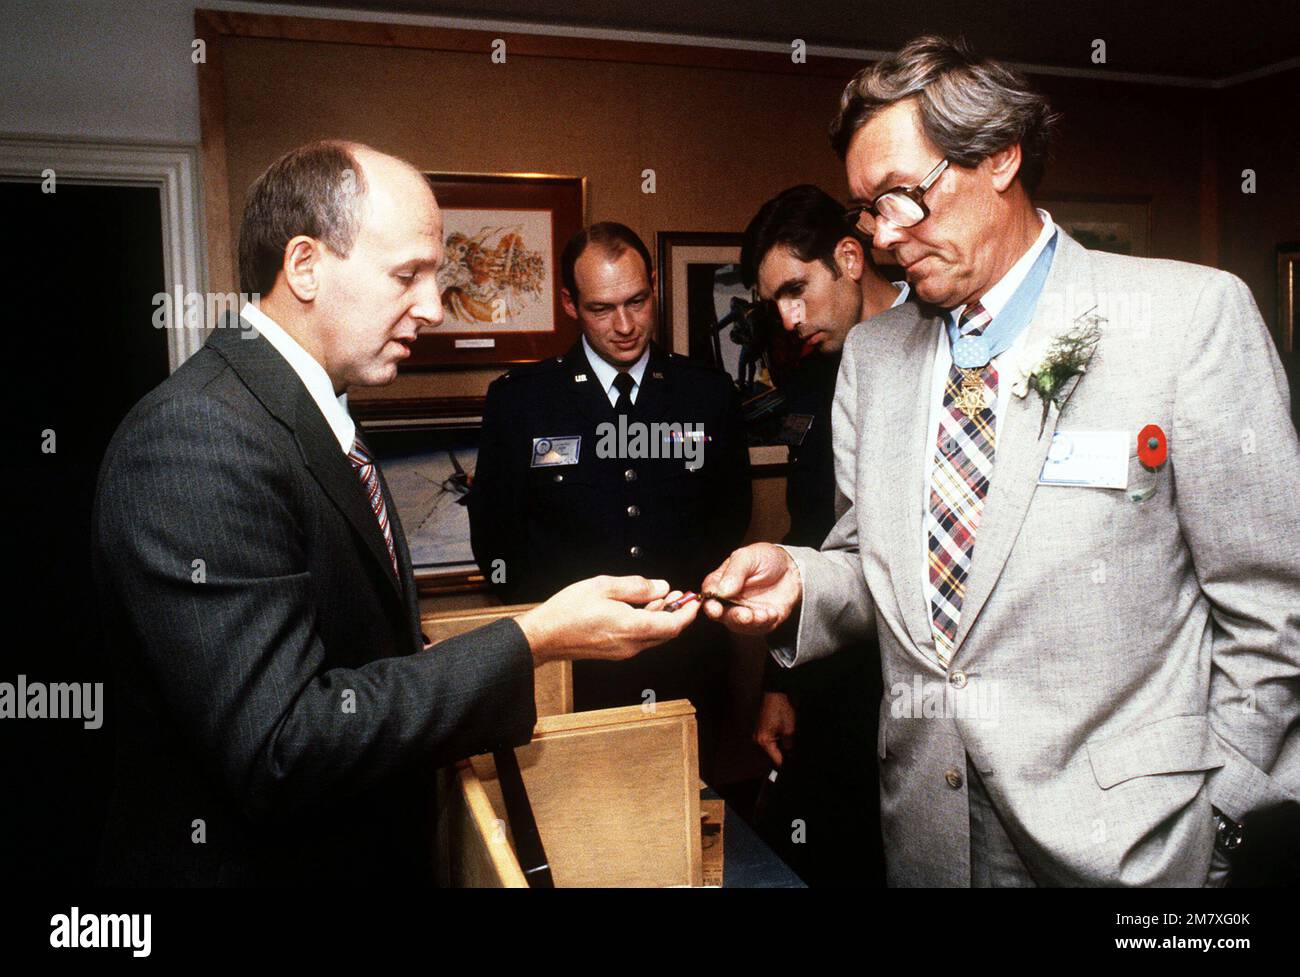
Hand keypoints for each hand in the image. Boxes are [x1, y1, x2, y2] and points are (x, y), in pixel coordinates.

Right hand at [516, 575, 699, 665]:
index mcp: (631, 628)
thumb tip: (660, 587)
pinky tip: (642, 609)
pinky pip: (639, 638)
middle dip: (677, 614)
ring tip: (663, 597)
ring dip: (662, 618)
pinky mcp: (614, 651)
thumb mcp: (603, 586)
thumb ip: (636, 587)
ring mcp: (622, 651)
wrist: (544, 636)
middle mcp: (630, 645)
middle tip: (681, 595)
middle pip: (666, 633)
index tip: (693, 600)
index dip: (687, 613)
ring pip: (653, 636)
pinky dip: (648, 623)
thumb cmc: (567, 611)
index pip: (672, 626)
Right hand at [701, 543, 801, 634]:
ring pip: (739, 625)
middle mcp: (730, 600)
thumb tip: (721, 590)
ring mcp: (745, 611)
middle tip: (744, 614)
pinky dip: (765, 623)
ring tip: (763, 613)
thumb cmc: (766, 558)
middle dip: (733, 617)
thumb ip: (734, 572)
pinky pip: (759, 628)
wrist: (792, 568)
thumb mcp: (748, 557)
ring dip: (750, 623)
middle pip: (722, 615)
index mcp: (721, 583)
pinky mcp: (761, 620)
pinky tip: (772, 612)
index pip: (709, 596)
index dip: (710, 604)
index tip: (716, 608)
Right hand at [754, 691, 796, 767]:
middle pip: (773, 754)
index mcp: (764, 740)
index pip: (776, 759)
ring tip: (788, 738)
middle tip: (793, 748)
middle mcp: (758, 739)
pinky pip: (769, 740)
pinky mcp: (761, 729)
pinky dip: (777, 739)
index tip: (794, 762)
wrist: (775, 694)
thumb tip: (791, 754)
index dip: (786, 761)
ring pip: (771, 747)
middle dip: (783, 752)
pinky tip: (783, 734)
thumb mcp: (789, 730)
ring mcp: (758, 734)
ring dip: (780, 745)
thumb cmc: (781, 709)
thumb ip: (789, 745)